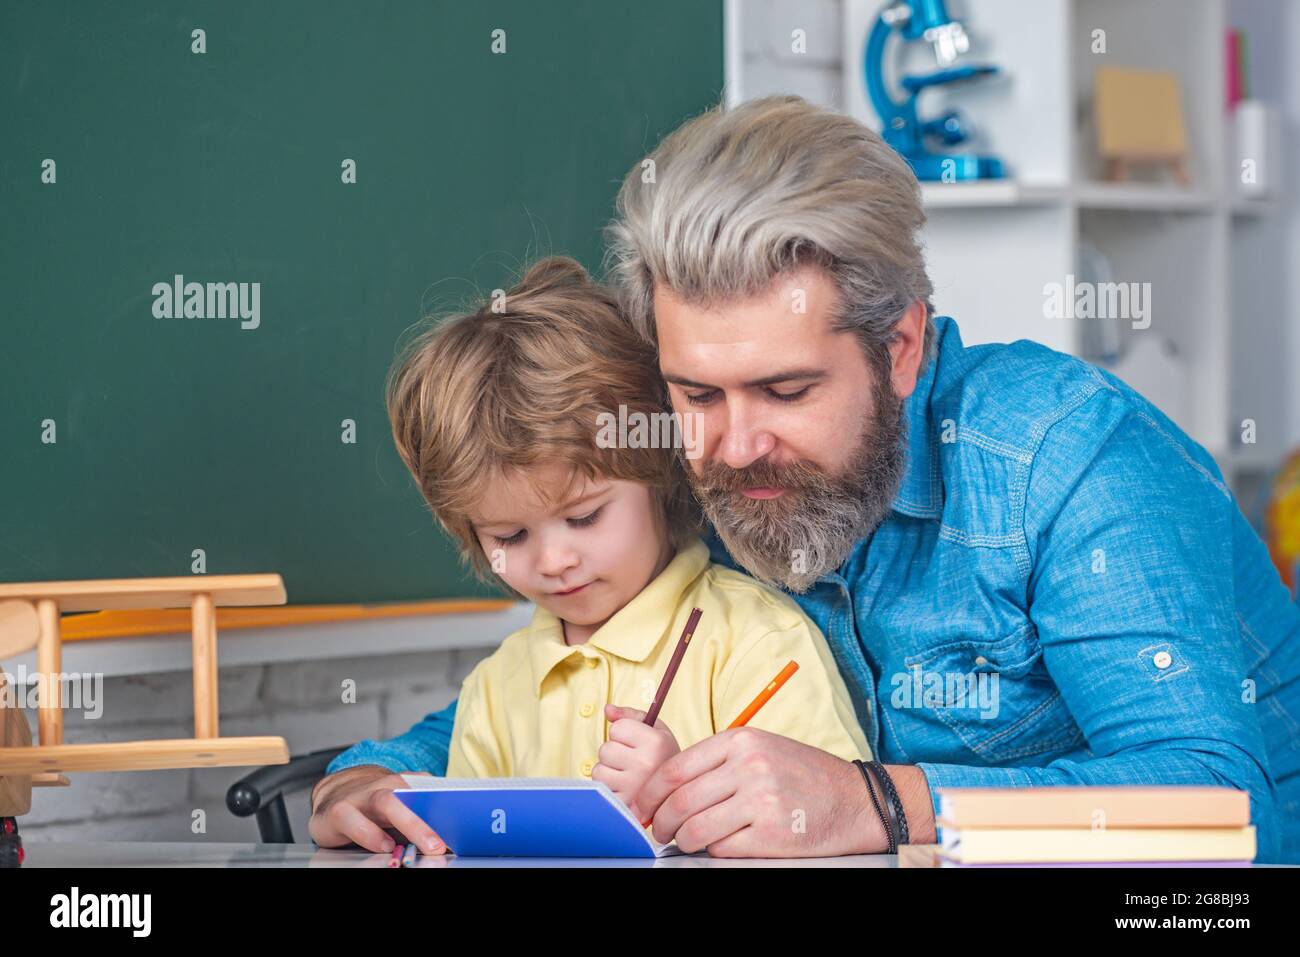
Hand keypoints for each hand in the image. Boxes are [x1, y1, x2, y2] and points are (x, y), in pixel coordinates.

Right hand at [308, 764, 447, 855]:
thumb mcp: (400, 811)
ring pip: (385, 801)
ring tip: (420, 845)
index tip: (461, 828)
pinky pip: (352, 819)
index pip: (430, 790)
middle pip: (410, 794)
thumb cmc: (373, 809)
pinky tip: (383, 845)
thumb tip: (447, 842)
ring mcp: (362, 795)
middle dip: (428, 820)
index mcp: (405, 784)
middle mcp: (385, 785)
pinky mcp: (338, 811)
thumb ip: (420, 820)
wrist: (334, 796)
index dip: (447, 807)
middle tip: (440, 844)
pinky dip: (369, 834)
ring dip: (406, 823)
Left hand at [592, 704, 680, 821]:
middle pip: (605, 749)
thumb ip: (631, 716)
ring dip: (609, 772)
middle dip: (614, 754)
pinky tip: (625, 790)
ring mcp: (635, 787)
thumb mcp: (656, 731)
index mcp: (656, 742)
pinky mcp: (625, 805)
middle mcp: (646, 764)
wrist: (677, 797)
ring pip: (599, 770)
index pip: (616, 728)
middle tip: (632, 762)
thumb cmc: (663, 759)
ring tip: (628, 777)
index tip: (636, 742)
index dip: (623, 734)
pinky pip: (600, 789)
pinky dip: (608, 789)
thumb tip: (607, 709)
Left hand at [635, 728, 885, 856]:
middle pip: (680, 801)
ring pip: (695, 828)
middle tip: (656, 830)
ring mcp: (760, 801)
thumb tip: (668, 786)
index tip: (642, 805)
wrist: (855, 800)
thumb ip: (718, 761)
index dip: (650, 792)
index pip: (675, 768)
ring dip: (681, 840)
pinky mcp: (771, 835)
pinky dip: (711, 850)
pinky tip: (716, 845)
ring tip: (682, 841)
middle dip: (659, 821)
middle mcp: (749, 767)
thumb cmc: (804, 774)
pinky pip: (721, 848)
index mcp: (741, 741)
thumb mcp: (762, 747)